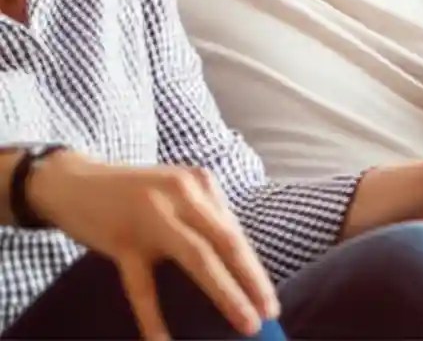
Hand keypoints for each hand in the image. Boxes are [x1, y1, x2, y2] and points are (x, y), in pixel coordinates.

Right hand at [29, 153, 276, 339]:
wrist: (71, 182)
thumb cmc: (133, 194)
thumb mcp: (175, 193)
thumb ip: (203, 217)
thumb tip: (237, 264)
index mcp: (199, 183)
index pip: (234, 230)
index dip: (254, 266)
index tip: (268, 296)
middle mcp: (182, 194)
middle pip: (227, 241)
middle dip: (253, 279)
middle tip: (269, 312)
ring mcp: (151, 217)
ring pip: (198, 258)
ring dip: (226, 293)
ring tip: (245, 322)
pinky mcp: (122, 241)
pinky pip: (142, 285)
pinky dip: (154, 317)